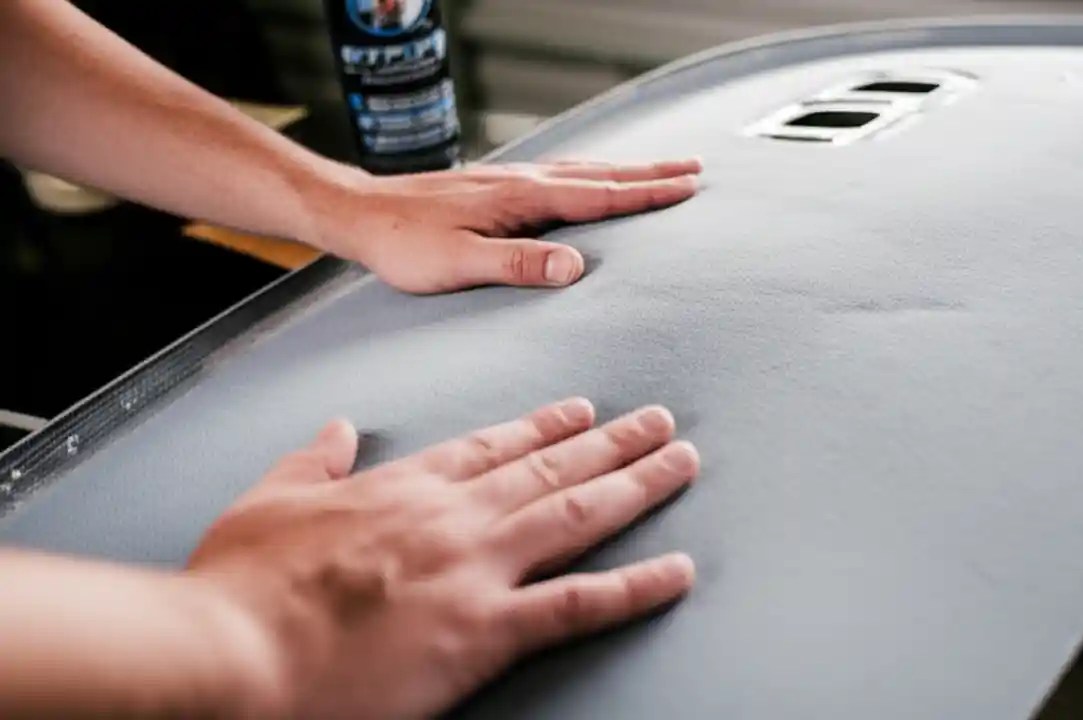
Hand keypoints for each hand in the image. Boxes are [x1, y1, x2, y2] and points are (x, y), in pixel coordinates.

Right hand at [186, 399, 699, 718]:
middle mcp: (454, 516)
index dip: (544, 426)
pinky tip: (678, 571)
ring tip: (681, 462)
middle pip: (551, 468)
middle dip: (613, 442)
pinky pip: (579, 603)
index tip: (583, 411)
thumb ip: (312, 460)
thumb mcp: (266, 501)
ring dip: (637, 485)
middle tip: (660, 422)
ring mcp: (476, 568)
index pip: (492, 445)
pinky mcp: (486, 630)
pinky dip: (635, 587)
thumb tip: (338, 429)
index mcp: (404, 486)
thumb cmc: (243, 586)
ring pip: (577, 514)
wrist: (233, 652)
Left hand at [304, 159, 701, 292]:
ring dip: (625, 170)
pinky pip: (560, 173)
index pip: (599, 196)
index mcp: (523, 201)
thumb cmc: (405, 246)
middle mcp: (522, 182)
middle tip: (694, 169)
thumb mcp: (459, 264)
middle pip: (600, 175)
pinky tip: (589, 176)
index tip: (687, 188)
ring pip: (582, 170)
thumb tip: (576, 267)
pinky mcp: (496, 185)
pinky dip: (590, 172)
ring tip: (659, 170)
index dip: (646, 194)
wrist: (361, 213)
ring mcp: (510, 179)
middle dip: (650, 174)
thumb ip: (518, 264)